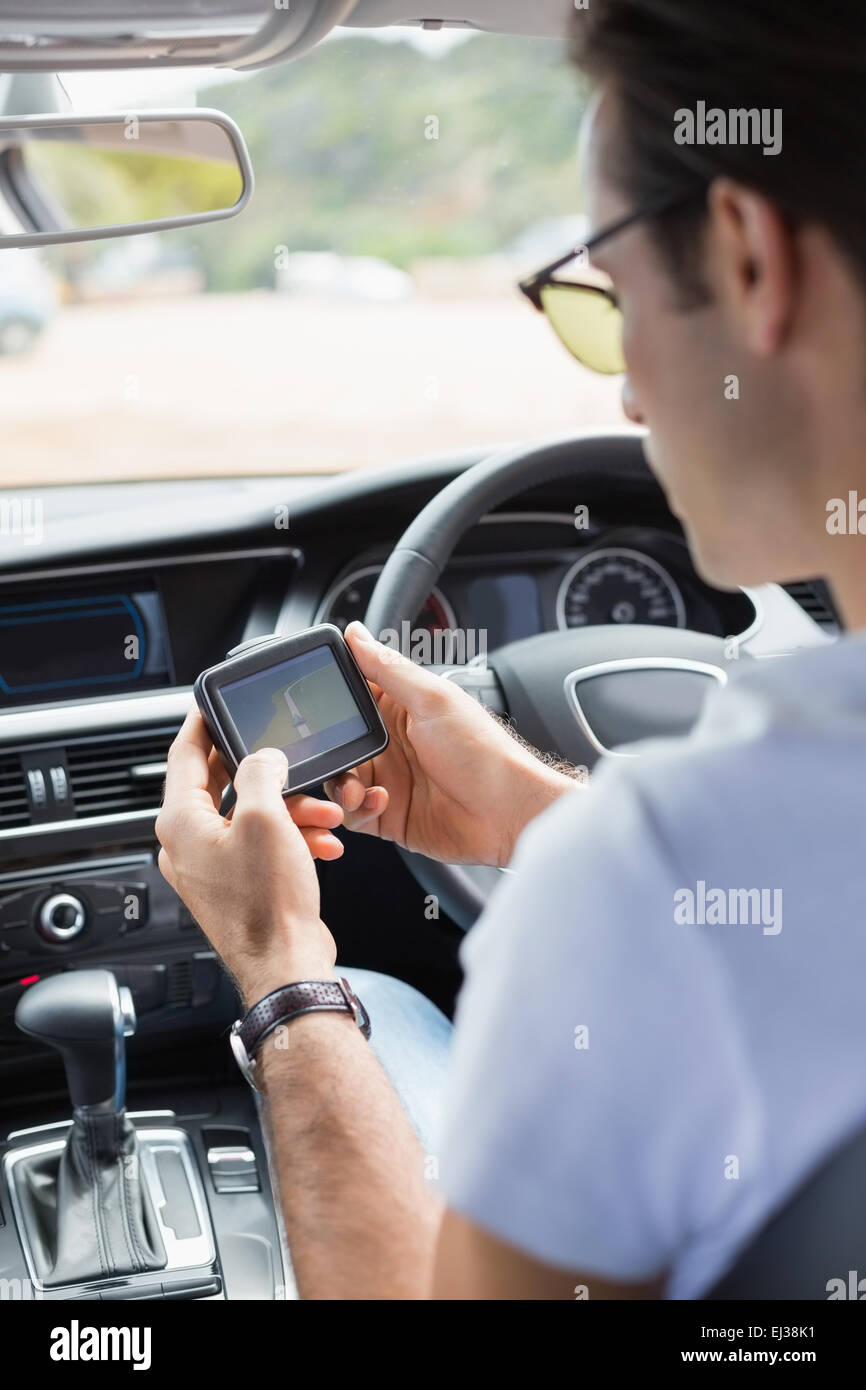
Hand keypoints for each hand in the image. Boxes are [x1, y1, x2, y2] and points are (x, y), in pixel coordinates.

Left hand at [156, 709, 343, 1004]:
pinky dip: (291, 836)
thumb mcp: (267, 819)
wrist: (288, 965)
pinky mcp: (238, 884)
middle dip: (266, 771)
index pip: (183, 754)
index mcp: (180, 823)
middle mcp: (188, 844)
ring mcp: (212, 867)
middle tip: (286, 753)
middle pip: (220, 783)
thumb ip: (261, 772)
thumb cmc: (268, 906)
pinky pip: (262, 844)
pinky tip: (323, 841)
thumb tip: (263, 755)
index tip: (214, 701)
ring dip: (290, 807)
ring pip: (249, 815)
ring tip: (324, 813)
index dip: (202, 721)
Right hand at [324, 621, 577, 868]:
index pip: (351, 696)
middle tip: (335, 756)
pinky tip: (379, 802)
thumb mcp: (432, 699)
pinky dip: (357, 810)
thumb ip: (388, 667)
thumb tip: (356, 633)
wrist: (508, 813)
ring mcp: (390, 781)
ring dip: (340, 785)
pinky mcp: (389, 816)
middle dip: (328, 752)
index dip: (329, 700)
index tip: (311, 707)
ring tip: (356, 788)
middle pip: (337, 743)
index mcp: (400, 708)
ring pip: (339, 781)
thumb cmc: (483, 752)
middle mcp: (391, 744)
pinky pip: (354, 814)